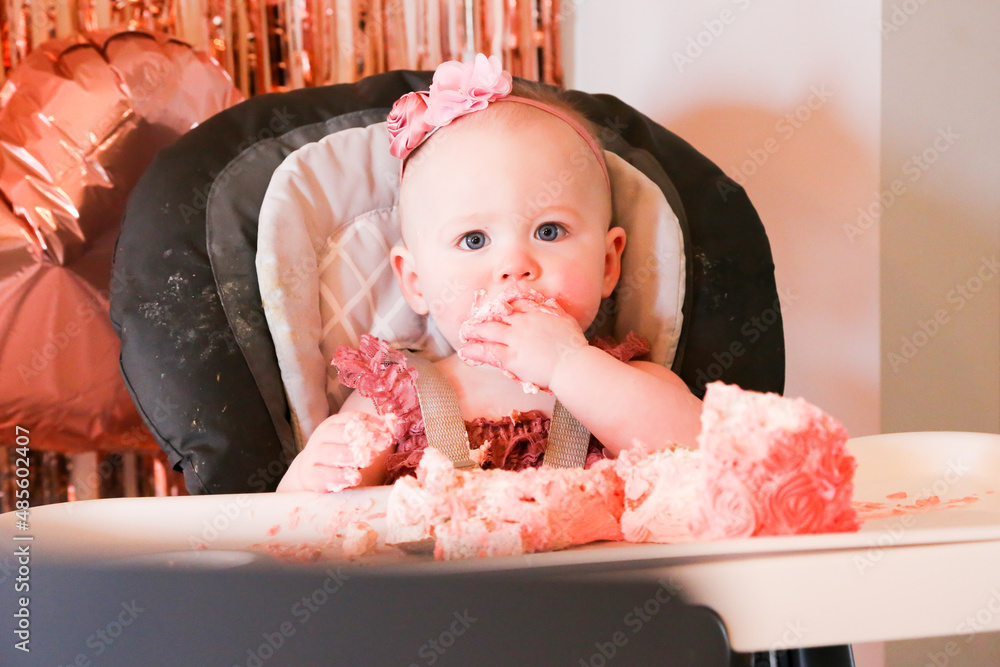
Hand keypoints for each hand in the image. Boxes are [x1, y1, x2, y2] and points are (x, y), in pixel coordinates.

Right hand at [277, 411, 395, 492]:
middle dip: (363, 438)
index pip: (352, 418)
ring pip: (330, 453)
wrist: (309, 471)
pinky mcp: (310, 475)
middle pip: (340, 434)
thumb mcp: (352, 440)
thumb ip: (371, 433)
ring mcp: (314, 456)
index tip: (388, 430)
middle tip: (382, 444)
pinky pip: (324, 475)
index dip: (372, 422)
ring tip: (370, 459)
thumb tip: (392, 422)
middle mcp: (322, 437)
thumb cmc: (338, 453)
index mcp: (333, 424)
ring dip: (352, 456)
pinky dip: (340, 476)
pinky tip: (355, 478)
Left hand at [458, 299, 588, 391]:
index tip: (499, 311)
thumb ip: (556, 312)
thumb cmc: (573, 346)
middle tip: (474, 321)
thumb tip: (551, 304)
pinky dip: (474, 350)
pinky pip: (487, 351)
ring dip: (474, 331)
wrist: (571, 364)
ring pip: (487, 330)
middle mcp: (522, 323)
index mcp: (536, 313)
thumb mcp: (566, 321)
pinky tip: (465, 351)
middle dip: (484, 317)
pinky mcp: (510, 356)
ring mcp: (514, 339)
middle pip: (497, 316)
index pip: (516, 305)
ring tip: (465, 333)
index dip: (505, 308)